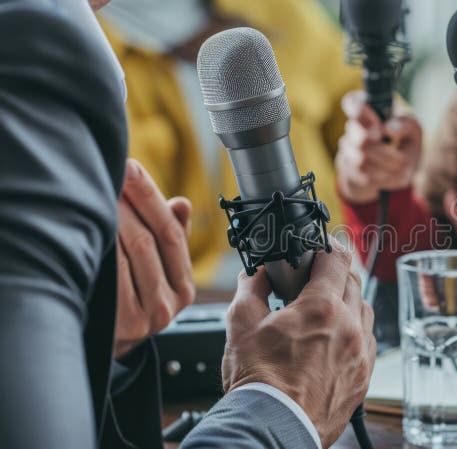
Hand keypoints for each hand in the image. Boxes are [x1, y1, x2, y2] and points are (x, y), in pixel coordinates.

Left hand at [114, 159, 194, 358]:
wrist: (103, 352)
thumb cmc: (126, 306)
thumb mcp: (155, 277)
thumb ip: (170, 242)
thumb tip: (180, 203)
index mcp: (185, 288)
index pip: (172, 233)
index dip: (152, 198)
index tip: (134, 169)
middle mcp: (172, 302)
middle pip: (154, 238)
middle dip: (133, 200)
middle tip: (115, 171)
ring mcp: (150, 314)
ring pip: (135, 250)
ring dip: (117, 214)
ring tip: (101, 189)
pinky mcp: (125, 321)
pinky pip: (115, 269)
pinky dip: (105, 240)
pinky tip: (92, 222)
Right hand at [223, 242, 375, 447]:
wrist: (273, 428)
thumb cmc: (258, 383)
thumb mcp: (241, 324)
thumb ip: (252, 289)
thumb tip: (256, 274)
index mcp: (322, 308)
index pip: (338, 259)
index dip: (327, 246)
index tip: (319, 247)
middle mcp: (350, 328)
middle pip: (354, 282)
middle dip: (336, 273)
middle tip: (316, 276)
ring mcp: (360, 354)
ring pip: (365, 311)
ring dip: (348, 302)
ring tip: (324, 309)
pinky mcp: (363, 377)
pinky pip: (367, 342)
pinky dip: (354, 332)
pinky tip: (335, 338)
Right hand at [335, 91, 422, 203]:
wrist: (398, 170)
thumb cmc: (405, 142)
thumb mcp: (414, 132)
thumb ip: (407, 125)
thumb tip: (389, 128)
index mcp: (367, 110)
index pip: (351, 102)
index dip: (362, 114)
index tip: (380, 130)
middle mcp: (352, 128)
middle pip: (361, 140)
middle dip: (386, 153)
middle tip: (402, 158)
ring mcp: (346, 151)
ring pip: (362, 162)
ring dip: (388, 168)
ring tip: (401, 168)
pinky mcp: (348, 172)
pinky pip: (363, 178)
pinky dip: (383, 179)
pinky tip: (392, 175)